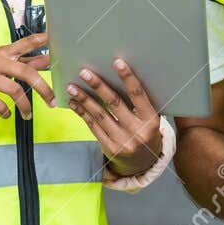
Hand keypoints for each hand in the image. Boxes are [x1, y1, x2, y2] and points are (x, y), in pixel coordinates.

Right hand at [0, 33, 54, 120]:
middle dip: (43, 88)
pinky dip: (5, 112)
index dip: (39, 40)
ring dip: (25, 106)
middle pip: (26, 71)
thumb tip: (46, 59)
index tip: (53, 38)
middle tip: (53, 101)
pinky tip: (7, 115)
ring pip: (14, 90)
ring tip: (28, 115)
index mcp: (2, 53)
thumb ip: (22, 63)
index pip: (24, 43)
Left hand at [66, 59, 163, 176]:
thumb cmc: (146, 131)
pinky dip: (83, 113)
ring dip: (84, 99)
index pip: (138, 95)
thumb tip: (122, 75)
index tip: (117, 62)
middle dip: (99, 86)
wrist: (144, 163)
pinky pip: (93, 127)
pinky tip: (74, 103)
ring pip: (100, 115)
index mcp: (151, 120)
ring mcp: (122, 141)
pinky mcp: (109, 148)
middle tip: (85, 72)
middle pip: (115, 104)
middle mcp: (137, 131)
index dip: (128, 78)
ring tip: (72, 87)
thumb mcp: (151, 118)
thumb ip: (141, 102)